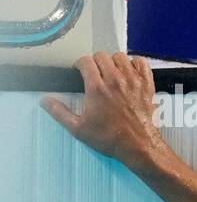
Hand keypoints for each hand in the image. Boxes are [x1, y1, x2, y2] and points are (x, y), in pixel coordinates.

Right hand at [41, 52, 169, 170]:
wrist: (138, 145)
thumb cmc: (110, 138)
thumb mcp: (78, 128)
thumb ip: (59, 112)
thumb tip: (45, 101)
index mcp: (97, 88)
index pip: (85, 61)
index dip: (80, 65)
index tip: (80, 71)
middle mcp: (115, 81)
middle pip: (102, 56)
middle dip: (95, 63)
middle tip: (95, 74)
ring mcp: (133, 81)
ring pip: (120, 57)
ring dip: (114, 62)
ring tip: (111, 73)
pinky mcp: (147, 85)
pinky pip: (141, 63)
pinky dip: (135, 64)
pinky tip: (129, 72)